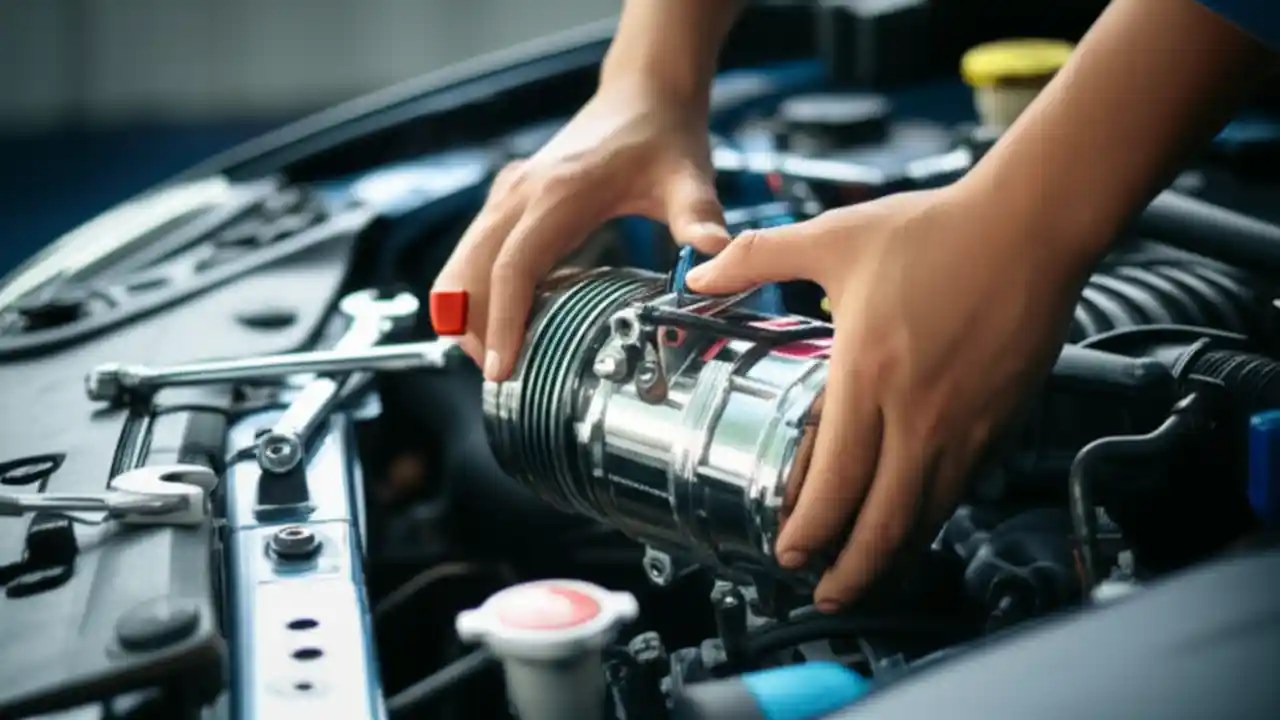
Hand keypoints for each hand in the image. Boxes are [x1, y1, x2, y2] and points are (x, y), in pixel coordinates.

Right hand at [432, 80, 729, 379]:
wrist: (642, 94)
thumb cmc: (662, 135)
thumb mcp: (688, 178)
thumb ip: (699, 219)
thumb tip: (713, 260)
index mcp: (557, 193)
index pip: (513, 267)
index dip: (503, 321)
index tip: (502, 368)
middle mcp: (520, 193)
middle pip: (469, 271)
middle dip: (474, 328)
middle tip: (500, 376)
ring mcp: (508, 195)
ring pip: (461, 264)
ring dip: (469, 312)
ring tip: (500, 357)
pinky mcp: (509, 201)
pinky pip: (475, 254)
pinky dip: (479, 291)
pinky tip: (512, 320)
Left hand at [685, 183, 1099, 609]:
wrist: (1030, 224)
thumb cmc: (937, 230)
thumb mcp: (833, 238)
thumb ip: (758, 259)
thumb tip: (700, 271)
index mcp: (868, 375)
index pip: (835, 482)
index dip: (809, 530)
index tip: (788, 553)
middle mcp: (918, 414)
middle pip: (883, 523)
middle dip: (850, 572)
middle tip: (825, 594)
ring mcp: (966, 424)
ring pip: (927, 517)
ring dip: (893, 557)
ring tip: (867, 577)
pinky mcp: (1001, 422)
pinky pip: (961, 490)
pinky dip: (932, 520)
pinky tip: (916, 525)